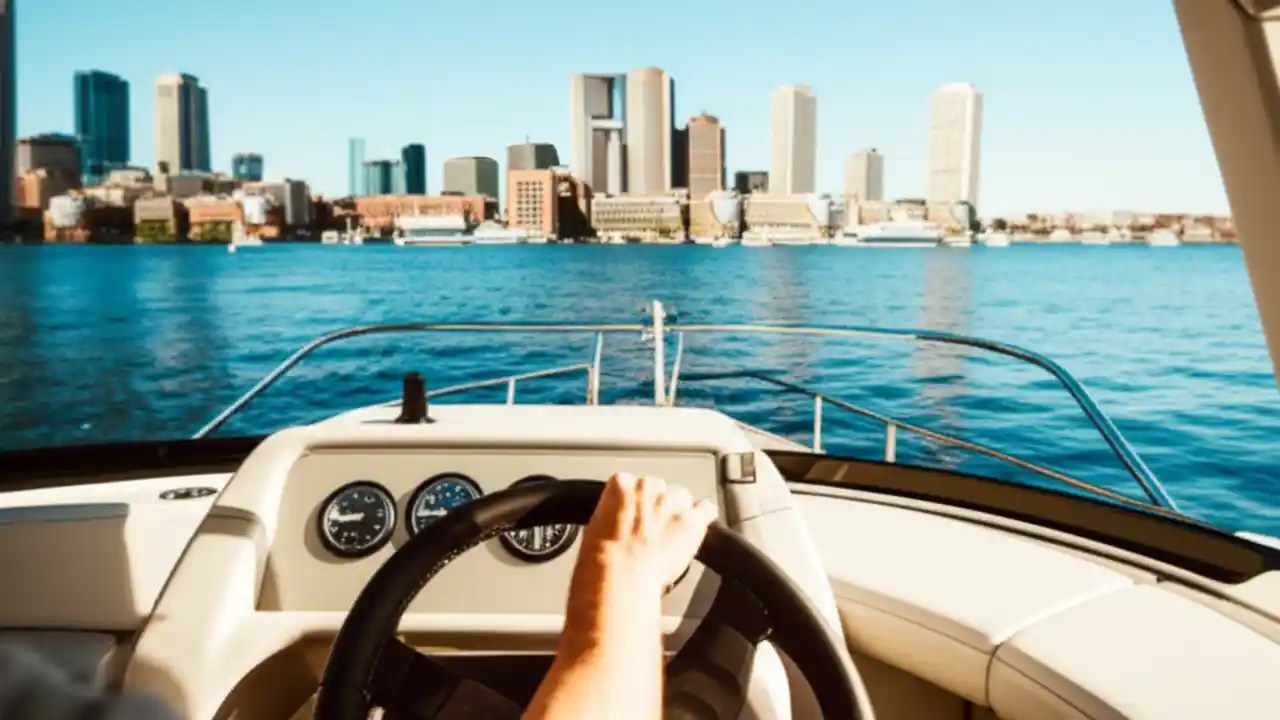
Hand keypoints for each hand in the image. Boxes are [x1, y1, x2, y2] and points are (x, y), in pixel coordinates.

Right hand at [579, 473, 718, 590]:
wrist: (620, 574)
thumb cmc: (601, 559)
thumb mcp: (594, 528)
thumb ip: (612, 516)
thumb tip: (616, 525)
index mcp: (620, 486)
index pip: (630, 482)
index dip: (634, 501)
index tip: (634, 514)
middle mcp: (647, 489)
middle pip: (658, 486)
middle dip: (657, 504)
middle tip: (652, 526)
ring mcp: (671, 503)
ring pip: (681, 496)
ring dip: (678, 510)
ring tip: (674, 530)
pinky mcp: (691, 521)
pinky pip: (706, 508)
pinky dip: (704, 515)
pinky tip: (703, 521)